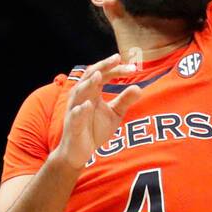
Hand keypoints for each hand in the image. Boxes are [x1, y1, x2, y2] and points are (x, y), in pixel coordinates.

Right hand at [53, 54, 144, 172]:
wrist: (79, 153)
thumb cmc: (95, 129)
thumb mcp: (114, 114)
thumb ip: (124, 101)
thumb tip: (139, 88)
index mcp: (92, 92)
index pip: (103, 74)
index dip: (117, 69)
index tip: (134, 67)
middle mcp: (81, 97)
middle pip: (90, 76)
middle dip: (103, 67)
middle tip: (117, 59)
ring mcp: (75, 110)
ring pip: (79, 93)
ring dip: (88, 84)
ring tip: (98, 75)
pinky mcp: (72, 126)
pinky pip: (74, 116)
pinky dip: (80, 110)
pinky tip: (87, 105)